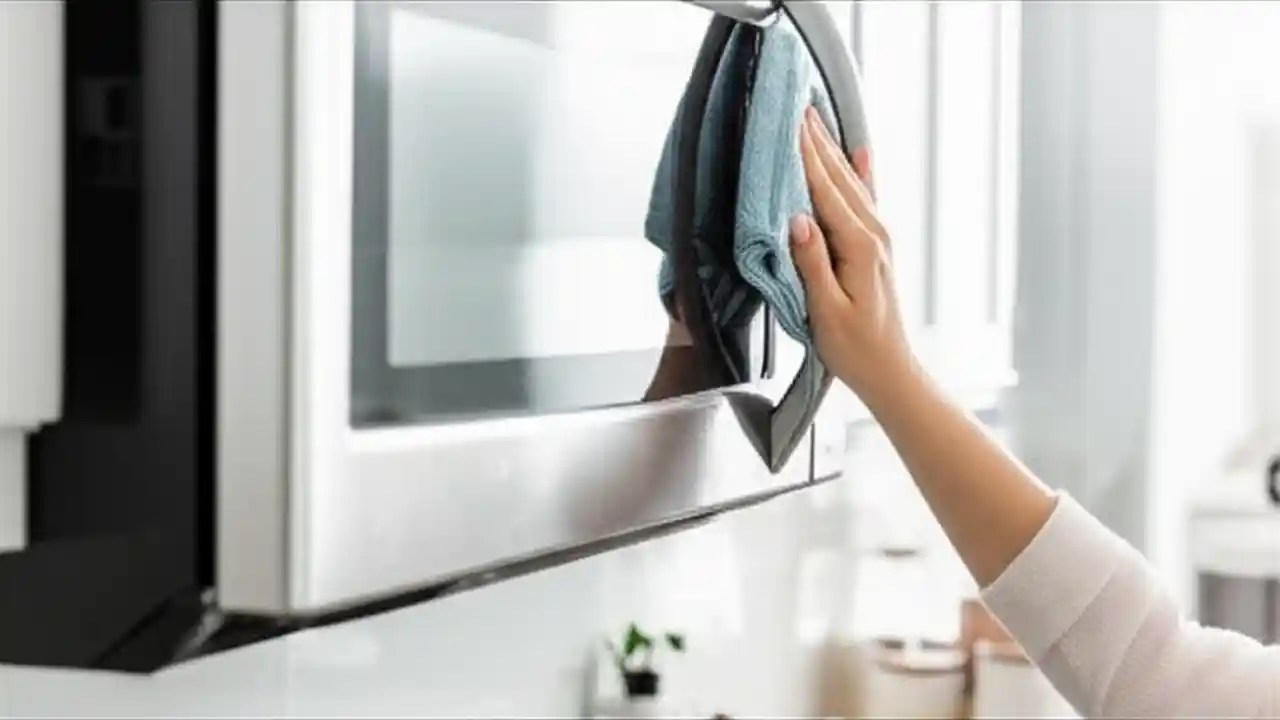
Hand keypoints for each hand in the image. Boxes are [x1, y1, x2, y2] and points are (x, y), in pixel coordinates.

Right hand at [792, 106, 918, 406]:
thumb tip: (797, 219)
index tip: (790, 124)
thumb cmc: (854, 348)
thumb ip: (812, 263)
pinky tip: (860, 151)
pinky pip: (866, 199)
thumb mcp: (826, 311)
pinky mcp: (875, 247)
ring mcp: (878, 239)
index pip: (825, 193)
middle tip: (798, 106)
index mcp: (859, 248)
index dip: (806, 157)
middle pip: (840, 179)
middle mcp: (873, 235)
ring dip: (832, 150)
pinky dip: (861, 171)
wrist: (889, 371)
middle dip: (817, 142)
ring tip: (816, 119)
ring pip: (852, 183)